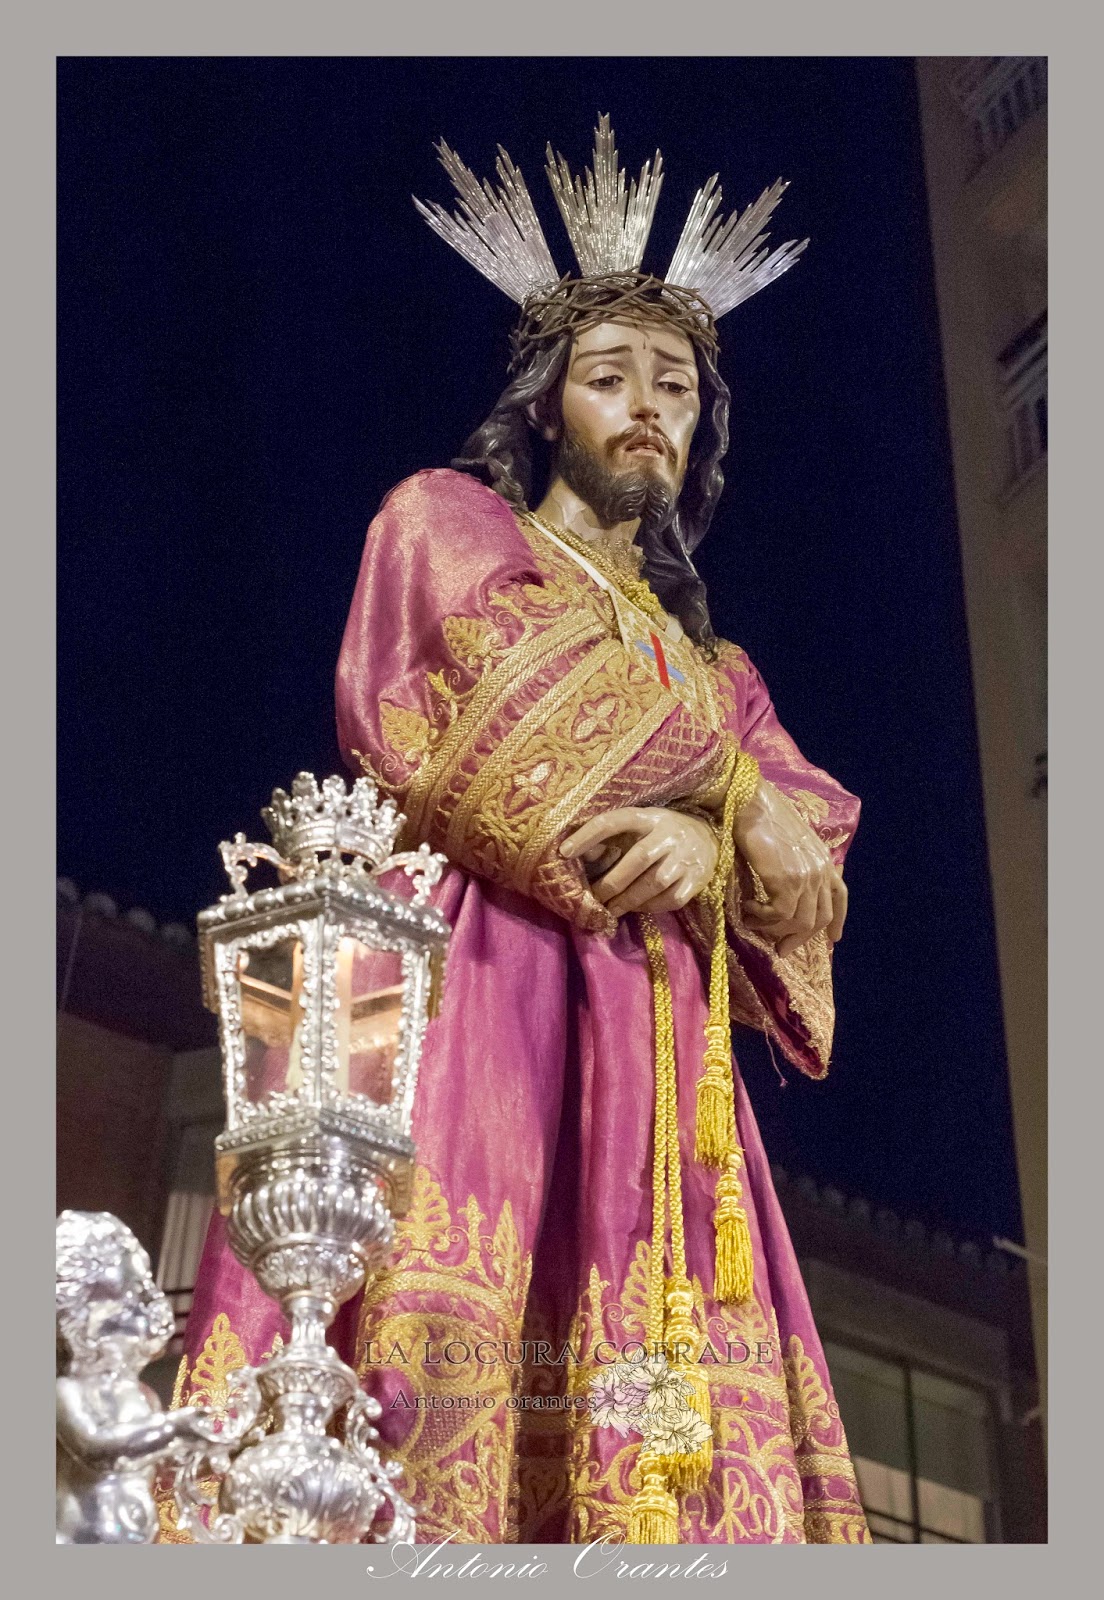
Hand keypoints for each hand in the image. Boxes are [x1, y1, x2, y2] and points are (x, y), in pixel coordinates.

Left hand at [560, 807, 718, 917]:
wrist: (710, 838)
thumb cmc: (662, 833)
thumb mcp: (640, 826)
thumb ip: (611, 838)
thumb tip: (573, 854)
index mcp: (649, 817)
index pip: (614, 821)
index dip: (588, 836)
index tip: (564, 851)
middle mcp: (669, 833)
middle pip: (637, 859)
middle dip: (612, 883)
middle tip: (594, 898)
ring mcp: (686, 856)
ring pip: (655, 882)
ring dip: (630, 900)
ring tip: (612, 910)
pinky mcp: (698, 878)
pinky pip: (672, 898)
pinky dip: (652, 907)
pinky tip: (639, 909)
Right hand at [733, 779, 846, 957]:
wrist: (749, 801)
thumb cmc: (762, 816)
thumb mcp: (788, 842)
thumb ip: (796, 863)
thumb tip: (782, 888)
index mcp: (823, 859)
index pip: (839, 895)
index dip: (838, 920)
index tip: (833, 940)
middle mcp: (820, 870)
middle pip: (820, 917)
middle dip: (800, 938)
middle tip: (780, 949)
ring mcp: (805, 876)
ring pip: (800, 922)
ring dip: (774, 929)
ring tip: (754, 923)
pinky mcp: (786, 881)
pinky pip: (778, 914)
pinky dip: (761, 917)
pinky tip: (747, 909)